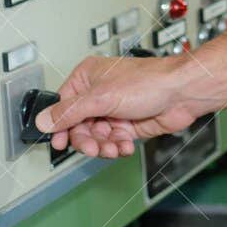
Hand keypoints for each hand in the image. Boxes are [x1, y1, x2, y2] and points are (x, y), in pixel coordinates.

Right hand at [35, 54, 200, 158]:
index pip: (63, 106)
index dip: (61, 127)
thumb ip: (70, 111)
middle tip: (94, 148)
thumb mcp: (102, 97)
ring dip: (103, 145)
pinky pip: (112, 141)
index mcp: (88, 78)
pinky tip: (125, 145)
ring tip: (114, 146)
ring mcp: (114, 110)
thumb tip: (43, 120)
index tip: (60, 144)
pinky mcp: (128, 124)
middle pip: (78, 126)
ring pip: (96, 136)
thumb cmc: (150, 82)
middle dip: (87, 140)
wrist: (183, 93)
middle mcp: (99, 93)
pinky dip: (117, 146)